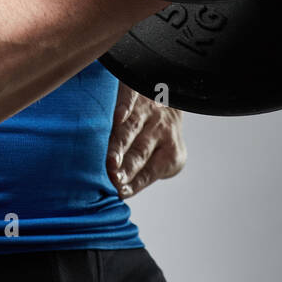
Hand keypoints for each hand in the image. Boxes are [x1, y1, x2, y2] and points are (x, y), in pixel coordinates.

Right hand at [107, 84, 186, 198]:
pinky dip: (125, 107)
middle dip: (128, 166)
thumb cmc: (159, 136)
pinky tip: (119, 116)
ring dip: (121, 144)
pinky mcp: (137, 90)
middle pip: (141, 151)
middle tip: (115, 177)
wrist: (171, 95)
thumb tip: (117, 189)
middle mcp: (160, 130)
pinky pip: (131, 98)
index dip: (135, 181)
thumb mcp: (161, 157)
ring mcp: (148, 110)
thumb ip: (143, 172)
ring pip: (133, 128)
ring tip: (111, 159)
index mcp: (169, 151)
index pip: (149, 171)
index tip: (119, 190)